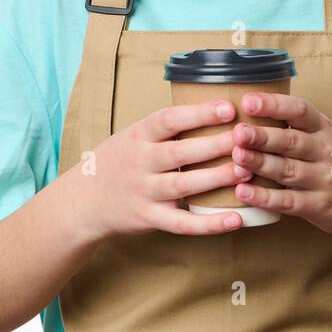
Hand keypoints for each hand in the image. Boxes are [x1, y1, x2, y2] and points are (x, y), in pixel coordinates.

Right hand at [67, 99, 254, 241]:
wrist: (83, 201)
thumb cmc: (117, 162)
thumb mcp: (131, 136)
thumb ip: (164, 127)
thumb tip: (211, 107)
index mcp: (137, 136)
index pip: (168, 119)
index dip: (198, 113)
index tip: (228, 107)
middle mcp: (139, 162)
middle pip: (180, 152)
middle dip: (216, 144)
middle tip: (248, 139)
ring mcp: (143, 191)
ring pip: (184, 185)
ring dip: (216, 179)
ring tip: (246, 172)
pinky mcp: (149, 218)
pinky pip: (182, 223)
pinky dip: (209, 224)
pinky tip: (235, 219)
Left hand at [228, 91, 331, 243]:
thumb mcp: (328, 135)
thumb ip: (296, 124)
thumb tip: (249, 105)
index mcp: (324, 129)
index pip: (299, 111)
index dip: (274, 105)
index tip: (249, 101)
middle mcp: (325, 151)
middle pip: (290, 141)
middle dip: (262, 136)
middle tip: (237, 132)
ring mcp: (323, 180)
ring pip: (287, 170)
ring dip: (260, 164)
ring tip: (235, 158)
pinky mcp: (319, 206)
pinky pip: (289, 201)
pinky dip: (265, 198)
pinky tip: (244, 193)